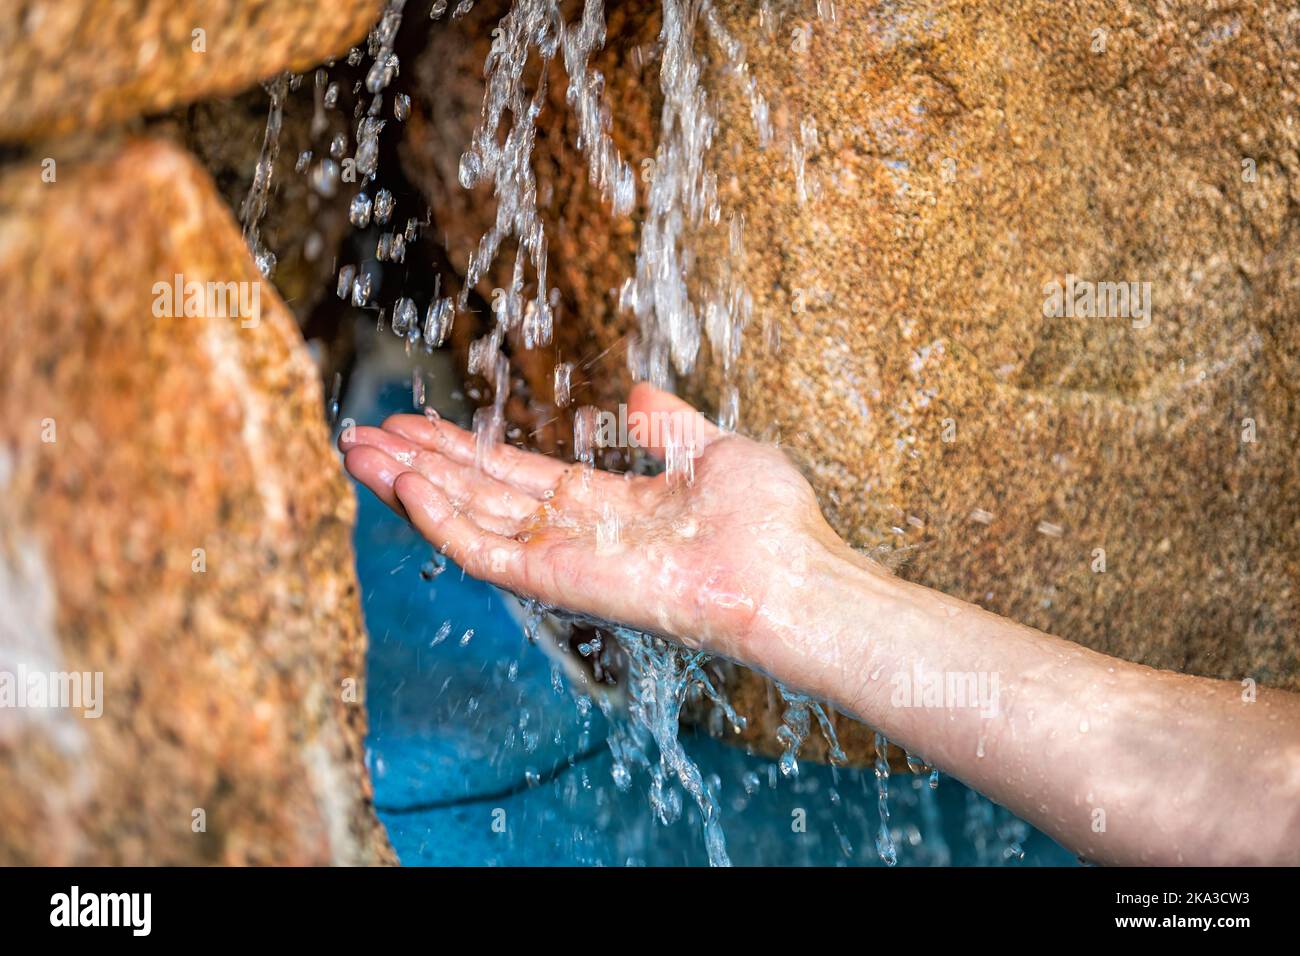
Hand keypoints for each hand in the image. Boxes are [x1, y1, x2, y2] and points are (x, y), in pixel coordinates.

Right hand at [340, 383, 850, 669]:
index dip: (464, 450)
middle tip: (359, 435)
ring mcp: (566, 561)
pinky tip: (403, 486)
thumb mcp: (715, 452)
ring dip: (411, 488)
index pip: (515, 477)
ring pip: (469, 522)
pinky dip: (442, 520)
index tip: (415, 422)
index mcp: (606, 508)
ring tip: (358, 452)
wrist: (794, 575)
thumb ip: (668, 429)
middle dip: (418, 466)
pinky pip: (489, 553)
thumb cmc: (772, 525)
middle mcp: (576, 536)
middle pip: (479, 496)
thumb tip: (636, 394)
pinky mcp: (564, 582)